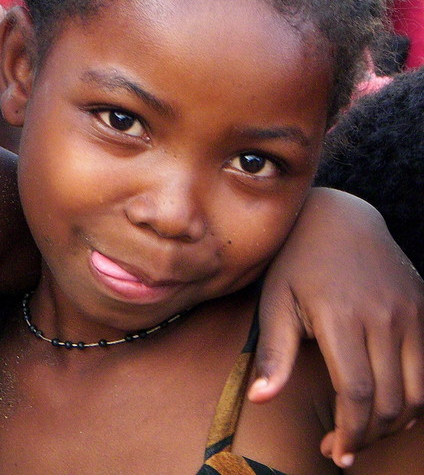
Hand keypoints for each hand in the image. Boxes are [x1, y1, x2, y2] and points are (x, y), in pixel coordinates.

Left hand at [252, 189, 423, 467]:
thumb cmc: (296, 262)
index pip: (355, 393)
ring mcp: (410, 314)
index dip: (349, 432)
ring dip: (394, 424)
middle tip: (342, 448)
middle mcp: (383, 317)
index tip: (335, 452)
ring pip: (418, 393)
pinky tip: (387, 408)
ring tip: (363, 432)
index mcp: (341, 317)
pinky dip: (415, 399)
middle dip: (367, 436)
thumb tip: (261, 399)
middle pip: (389, 401)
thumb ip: (273, 354)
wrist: (338, 217)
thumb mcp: (275, 301)